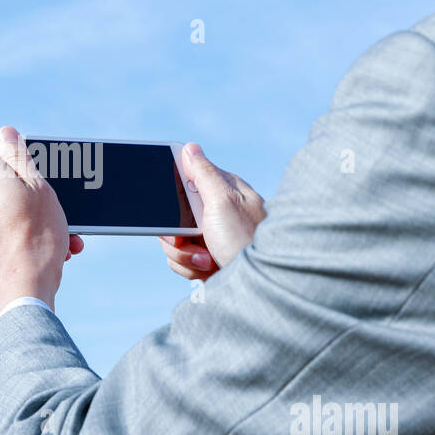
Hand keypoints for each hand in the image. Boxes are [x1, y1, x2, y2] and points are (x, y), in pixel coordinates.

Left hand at [0, 126, 84, 335]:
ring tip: (65, 239)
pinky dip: (24, 236)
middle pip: (7, 185)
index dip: (24, 162)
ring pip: (9, 212)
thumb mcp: (38, 188)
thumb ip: (19, 157)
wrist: (21, 291)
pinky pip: (3, 233)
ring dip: (37, 220)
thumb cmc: (37, 239)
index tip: (45, 176)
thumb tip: (5, 132)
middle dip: (38, 197)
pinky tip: (50, 251)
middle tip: (63, 212)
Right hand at [159, 142, 265, 279]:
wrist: (261, 287)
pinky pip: (183, 261)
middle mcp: (217, 211)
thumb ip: (204, 173)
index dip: (173, 199)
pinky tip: (210, 270)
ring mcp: (213, 236)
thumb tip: (190, 147)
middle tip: (193, 243)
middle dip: (177, 235)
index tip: (176, 214)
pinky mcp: (209, 258)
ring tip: (209, 261)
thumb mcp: (223, 201)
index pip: (183, 182)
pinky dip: (191, 268)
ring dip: (185, 256)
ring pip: (175, 241)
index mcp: (223, 189)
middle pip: (174, 216)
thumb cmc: (245, 241)